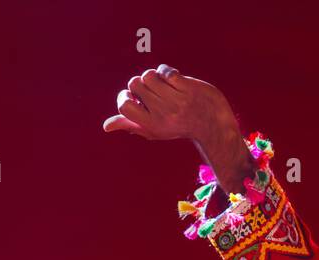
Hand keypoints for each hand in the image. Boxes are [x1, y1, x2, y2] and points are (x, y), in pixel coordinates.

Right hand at [103, 65, 252, 186]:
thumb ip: (130, 124)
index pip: (125, 105)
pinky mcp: (188, 88)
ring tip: (161, 84)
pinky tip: (172, 78)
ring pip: (149, 75)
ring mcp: (176, 100)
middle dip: (140, 83)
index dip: (124, 96)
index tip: (132, 96)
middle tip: (150, 90)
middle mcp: (161, 113)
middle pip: (135, 84)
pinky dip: (166, 71)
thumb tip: (106, 126)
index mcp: (151, 125)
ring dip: (153, 76)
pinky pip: (166, 71)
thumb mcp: (153, 130)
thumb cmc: (178, 127)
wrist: (213, 125)